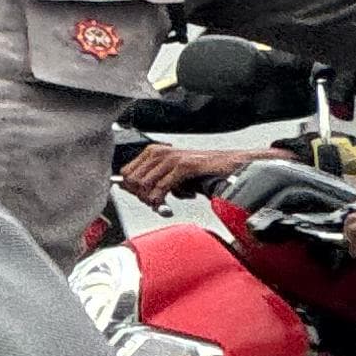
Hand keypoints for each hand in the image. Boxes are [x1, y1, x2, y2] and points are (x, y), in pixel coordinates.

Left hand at [120, 143, 263, 206]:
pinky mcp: (185, 166)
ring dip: (151, 199)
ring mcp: (172, 158)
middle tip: (154, 203)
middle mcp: (159, 152)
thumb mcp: (171, 174)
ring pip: (145, 184)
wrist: (229, 165)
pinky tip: (168, 203)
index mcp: (153, 152)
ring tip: (163, 203)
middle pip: (132, 180)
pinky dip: (161, 199)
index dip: (131, 189)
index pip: (126, 173)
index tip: (142, 198)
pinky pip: (162, 186)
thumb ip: (151, 180)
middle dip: (140, 196)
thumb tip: (130, 191)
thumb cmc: (202, 171)